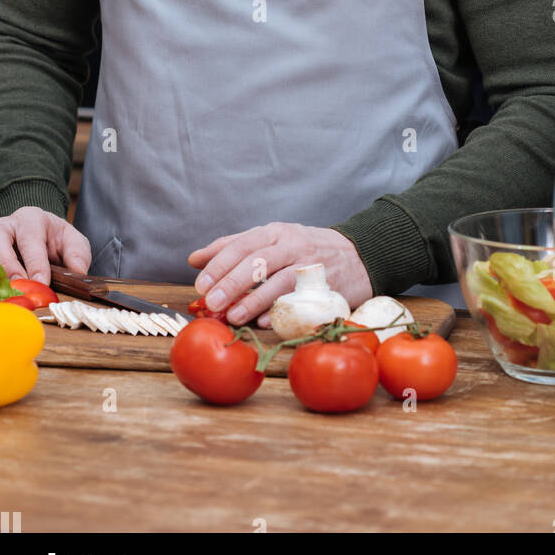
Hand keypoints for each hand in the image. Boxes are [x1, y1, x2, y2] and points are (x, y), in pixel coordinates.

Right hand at [0, 208, 91, 284]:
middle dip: (8, 266)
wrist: (39, 235)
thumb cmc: (55, 240)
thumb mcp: (73, 242)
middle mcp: (5, 225)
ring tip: (2, 291)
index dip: (35, 262)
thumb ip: (77, 255)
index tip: (41, 282)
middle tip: (19, 287)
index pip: (30, 238)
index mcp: (31, 219)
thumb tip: (77, 272)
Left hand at [188, 223, 373, 327]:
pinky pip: (302, 299)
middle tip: (211, 303)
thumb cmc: (306, 250)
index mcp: (275, 232)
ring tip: (233, 316)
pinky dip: (282, 310)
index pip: (242, 244)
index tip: (200, 284)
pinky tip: (265, 322)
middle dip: (232, 282)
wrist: (359, 255)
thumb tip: (195, 259)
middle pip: (258, 260)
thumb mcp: (272, 240)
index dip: (220, 264)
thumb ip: (234, 247)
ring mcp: (310, 265)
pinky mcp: (326, 286)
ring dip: (254, 299)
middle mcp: (292, 244)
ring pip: (279, 280)